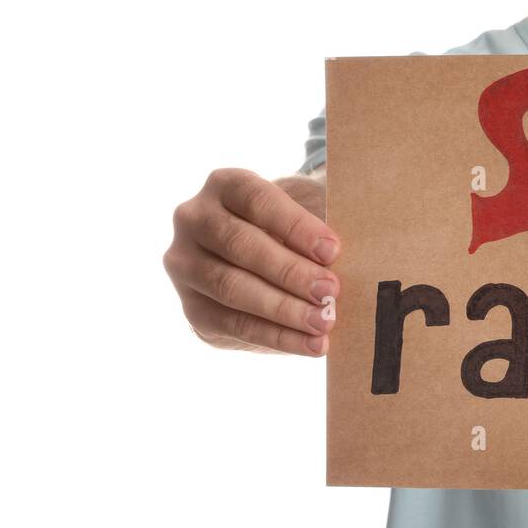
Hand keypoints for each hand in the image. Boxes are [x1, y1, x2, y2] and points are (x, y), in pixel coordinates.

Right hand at [164, 168, 340, 356]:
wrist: (263, 246)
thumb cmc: (295, 221)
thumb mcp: (306, 205)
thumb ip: (320, 220)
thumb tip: (342, 253)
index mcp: (224, 184)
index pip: (258, 200)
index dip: (295, 226)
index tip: (333, 250)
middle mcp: (194, 219)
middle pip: (240, 246)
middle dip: (290, 272)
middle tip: (330, 291)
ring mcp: (185, 264)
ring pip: (230, 288)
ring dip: (282, 309)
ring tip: (323, 322)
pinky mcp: (191, 306)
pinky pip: (232, 325)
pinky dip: (276, 336)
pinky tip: (310, 344)